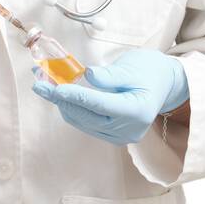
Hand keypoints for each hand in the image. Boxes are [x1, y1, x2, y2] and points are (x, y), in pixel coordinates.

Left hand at [31, 48, 188, 144]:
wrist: (165, 85)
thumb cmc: (149, 71)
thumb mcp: (132, 67)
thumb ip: (110, 75)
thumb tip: (88, 75)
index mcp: (138, 110)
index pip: (100, 104)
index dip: (75, 96)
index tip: (55, 88)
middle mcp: (130, 129)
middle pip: (87, 116)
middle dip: (61, 100)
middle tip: (39, 83)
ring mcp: (122, 136)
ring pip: (83, 122)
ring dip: (63, 105)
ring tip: (46, 86)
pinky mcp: (114, 136)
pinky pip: (87, 125)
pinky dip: (73, 110)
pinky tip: (62, 96)